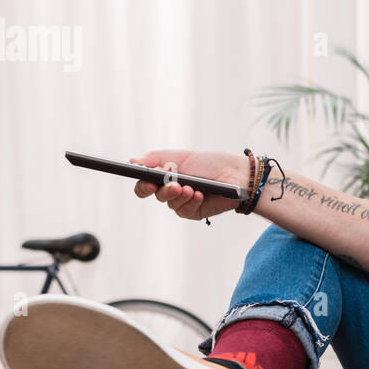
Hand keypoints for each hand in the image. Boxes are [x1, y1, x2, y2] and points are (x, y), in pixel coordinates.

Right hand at [129, 149, 251, 221]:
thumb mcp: (182, 156)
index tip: (149, 182)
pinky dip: (191, 202)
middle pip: (156, 195)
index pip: (145, 184)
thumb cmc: (209, 163)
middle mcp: (171, 190)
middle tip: (174, 185)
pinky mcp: (194, 212)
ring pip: (170, 204)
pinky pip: (185, 211)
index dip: (143, 185)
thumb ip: (156, 158)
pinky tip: (199, 195)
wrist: (235, 174)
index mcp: (165, 175)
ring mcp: (182, 202)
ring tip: (191, 188)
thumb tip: (133, 161)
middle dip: (164, 190)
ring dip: (180, 196)